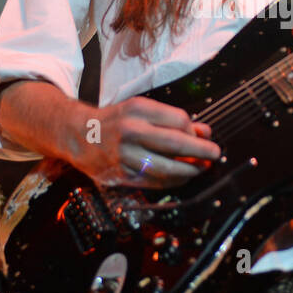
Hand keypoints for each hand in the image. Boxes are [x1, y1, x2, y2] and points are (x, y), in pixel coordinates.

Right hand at [74, 97, 220, 189]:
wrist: (79, 134)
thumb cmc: (115, 121)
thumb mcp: (142, 110)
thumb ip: (173, 120)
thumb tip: (204, 131)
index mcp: (137, 110)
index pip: (179, 120)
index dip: (195, 130)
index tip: (201, 136)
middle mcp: (131, 131)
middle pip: (175, 143)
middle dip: (201, 151)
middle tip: (214, 155)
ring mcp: (125, 155)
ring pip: (166, 168)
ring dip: (189, 171)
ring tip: (199, 169)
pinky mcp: (121, 175)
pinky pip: (154, 182)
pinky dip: (172, 181)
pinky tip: (181, 178)